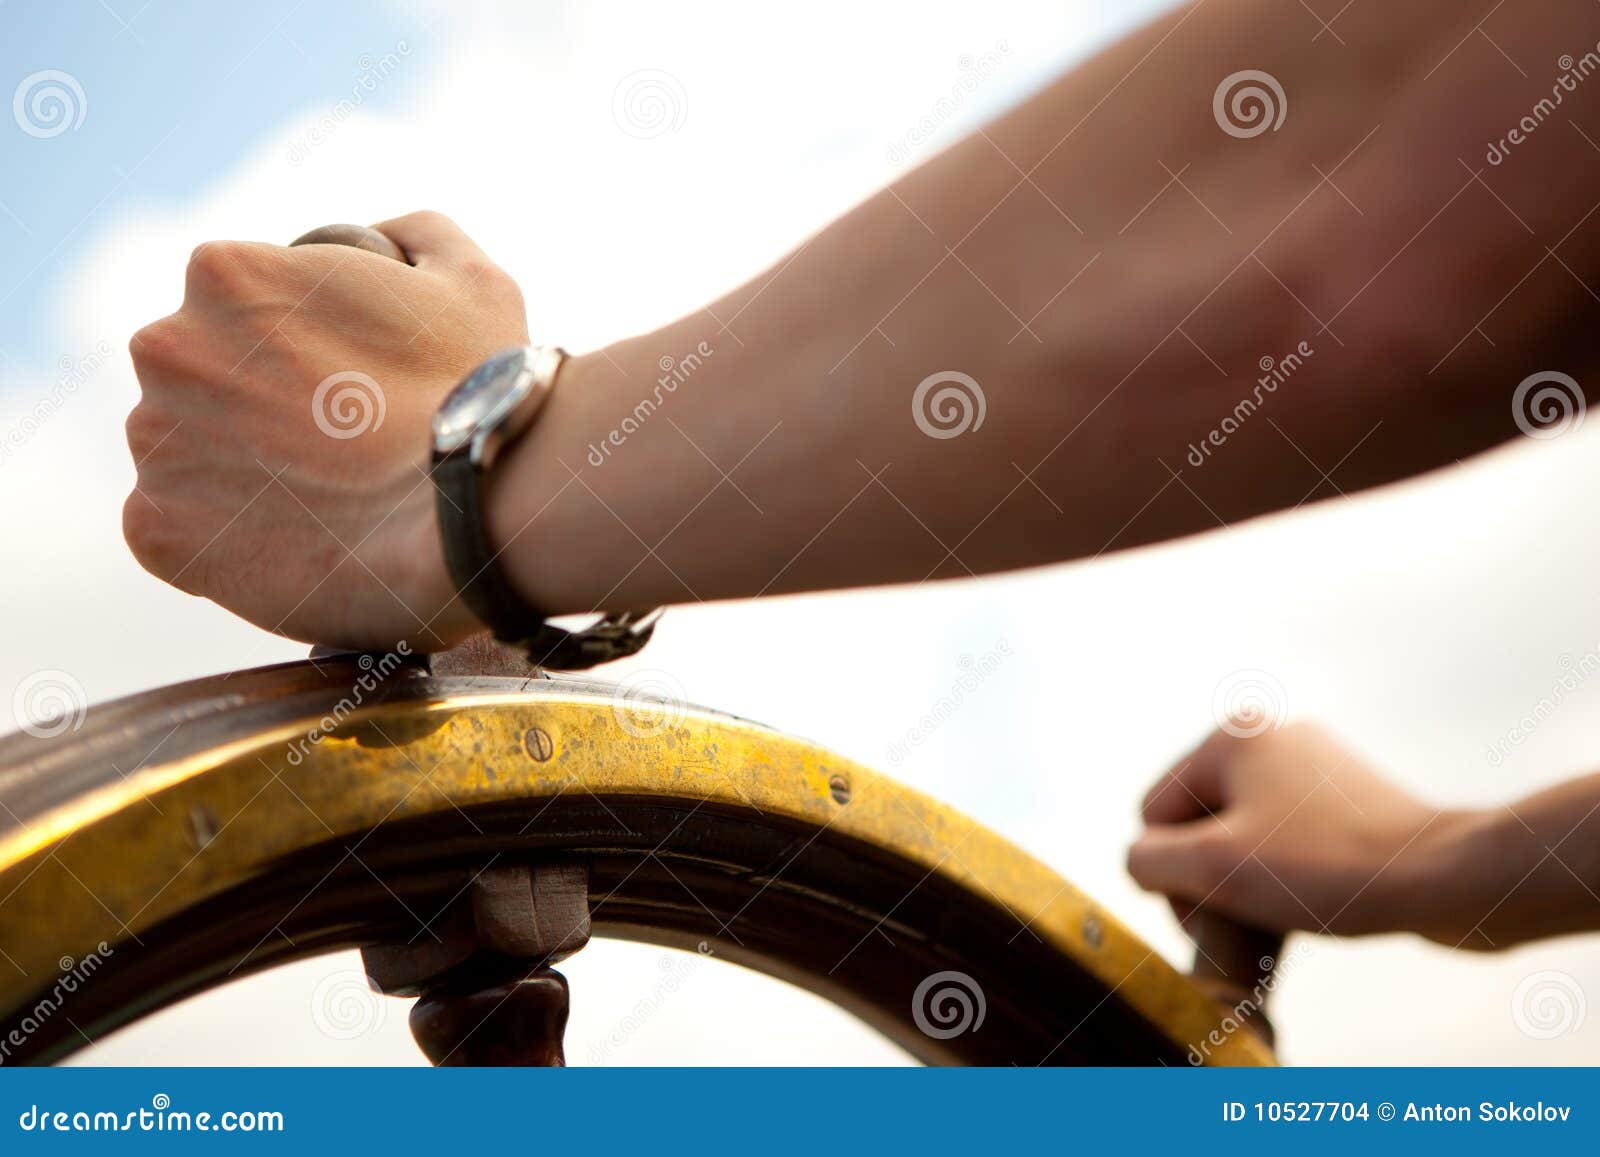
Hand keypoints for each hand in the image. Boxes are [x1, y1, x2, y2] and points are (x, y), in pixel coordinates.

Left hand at [124, 211, 528, 650]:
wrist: (479, 514)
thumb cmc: (480, 393)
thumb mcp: (470, 276)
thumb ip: (413, 235)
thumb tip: (387, 242)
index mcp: (224, 275)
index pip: (238, 298)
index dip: (296, 339)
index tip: (344, 379)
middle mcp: (166, 349)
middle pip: (198, 373)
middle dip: (254, 401)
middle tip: (336, 442)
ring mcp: (156, 446)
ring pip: (184, 452)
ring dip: (237, 468)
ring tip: (323, 500)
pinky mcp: (160, 533)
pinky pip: (177, 532)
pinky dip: (224, 539)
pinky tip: (295, 542)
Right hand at [1127, 724, 1473, 942]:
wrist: (1447, 879)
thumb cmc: (1328, 869)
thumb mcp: (1215, 868)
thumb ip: (1148, 861)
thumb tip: (1140, 862)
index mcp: (1231, 736)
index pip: (1154, 813)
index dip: (1171, 872)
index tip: (1214, 909)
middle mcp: (1270, 737)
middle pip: (1197, 825)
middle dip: (1210, 879)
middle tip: (1244, 923)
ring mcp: (1312, 767)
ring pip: (1241, 839)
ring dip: (1245, 887)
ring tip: (1276, 924)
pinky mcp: (1346, 803)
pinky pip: (1284, 844)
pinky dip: (1282, 882)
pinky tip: (1305, 913)